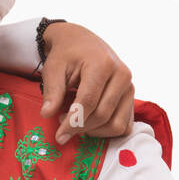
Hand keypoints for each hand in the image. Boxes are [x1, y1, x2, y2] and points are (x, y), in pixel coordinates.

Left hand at [39, 22, 134, 143]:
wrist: (81, 42)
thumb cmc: (66, 54)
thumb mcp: (53, 68)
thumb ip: (52, 91)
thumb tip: (47, 114)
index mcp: (103, 65)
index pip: (88, 102)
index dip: (73, 122)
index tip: (59, 136)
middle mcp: (122, 76)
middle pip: (102, 115)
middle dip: (80, 127)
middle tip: (62, 123)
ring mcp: (130, 87)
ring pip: (116, 124)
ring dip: (94, 131)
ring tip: (75, 120)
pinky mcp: (131, 98)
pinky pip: (124, 125)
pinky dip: (107, 131)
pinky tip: (89, 124)